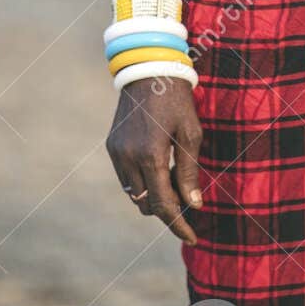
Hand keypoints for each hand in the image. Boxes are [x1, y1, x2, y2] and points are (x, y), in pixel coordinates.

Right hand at [106, 77, 203, 244]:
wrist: (148, 69)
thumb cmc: (176, 99)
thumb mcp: (191, 133)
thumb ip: (190, 171)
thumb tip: (193, 205)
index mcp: (151, 156)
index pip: (164, 205)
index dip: (179, 225)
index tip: (192, 236)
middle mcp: (128, 158)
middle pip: (148, 205)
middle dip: (168, 208)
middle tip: (188, 196)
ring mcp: (116, 153)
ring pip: (135, 194)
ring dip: (154, 196)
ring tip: (175, 177)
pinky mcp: (111, 146)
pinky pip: (126, 178)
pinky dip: (143, 181)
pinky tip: (159, 166)